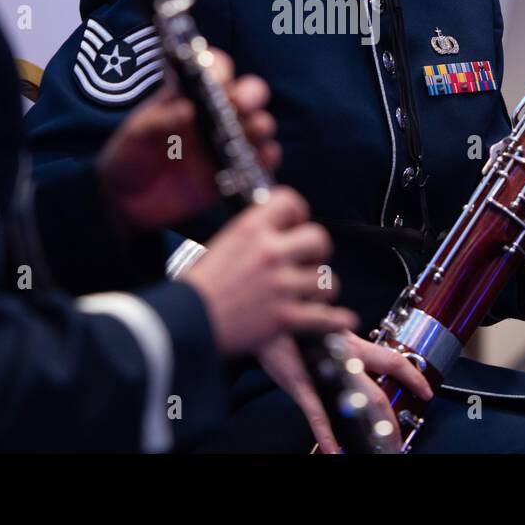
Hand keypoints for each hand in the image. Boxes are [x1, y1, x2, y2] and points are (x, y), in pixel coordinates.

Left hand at [96, 49, 280, 229]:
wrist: (124, 204)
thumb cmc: (127, 158)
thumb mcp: (135, 135)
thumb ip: (159, 121)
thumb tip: (188, 109)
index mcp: (189, 96)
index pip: (213, 70)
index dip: (220, 68)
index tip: (219, 78)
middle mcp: (213, 115)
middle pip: (247, 94)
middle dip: (251, 94)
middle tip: (241, 104)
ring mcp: (225, 144)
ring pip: (258, 125)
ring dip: (261, 125)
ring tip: (254, 131)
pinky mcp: (232, 174)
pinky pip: (259, 162)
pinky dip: (266, 158)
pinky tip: (262, 158)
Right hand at [180, 187, 353, 355]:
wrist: (184, 323)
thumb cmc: (197, 288)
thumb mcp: (222, 244)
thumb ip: (253, 234)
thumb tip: (278, 231)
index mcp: (250, 229)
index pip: (291, 201)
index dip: (297, 213)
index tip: (296, 225)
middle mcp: (269, 252)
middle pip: (320, 238)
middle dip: (317, 251)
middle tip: (308, 262)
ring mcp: (279, 285)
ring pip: (327, 279)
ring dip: (322, 288)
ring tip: (311, 293)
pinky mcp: (284, 318)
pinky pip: (326, 316)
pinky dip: (336, 319)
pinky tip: (340, 317)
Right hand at [257, 330, 433, 453]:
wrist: (262, 313)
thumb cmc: (294, 319)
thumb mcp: (325, 323)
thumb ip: (343, 336)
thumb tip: (358, 346)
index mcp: (350, 343)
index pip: (391, 358)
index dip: (412, 375)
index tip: (426, 391)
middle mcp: (342, 356)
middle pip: (377, 393)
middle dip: (391, 422)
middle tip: (397, 441)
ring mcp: (323, 372)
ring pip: (354, 403)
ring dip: (367, 431)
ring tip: (378, 448)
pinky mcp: (300, 384)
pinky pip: (317, 413)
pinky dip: (326, 436)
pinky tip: (334, 451)